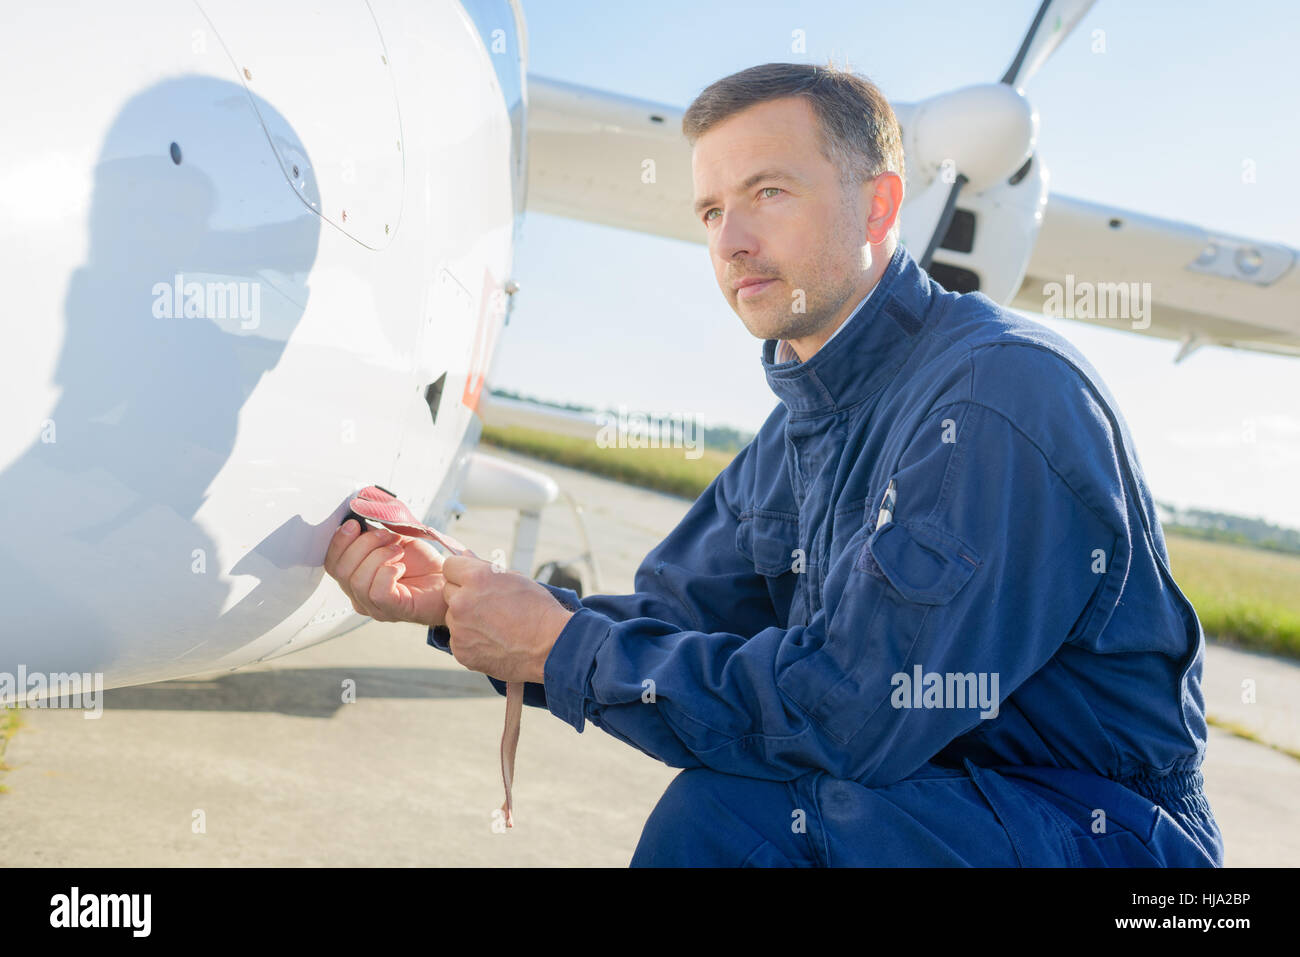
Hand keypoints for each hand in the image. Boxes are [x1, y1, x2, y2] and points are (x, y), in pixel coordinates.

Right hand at [323, 519, 449, 626]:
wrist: (448, 579)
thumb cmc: (423, 564)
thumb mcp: (394, 539)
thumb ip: (374, 530)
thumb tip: (359, 512)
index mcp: (356, 577)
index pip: (331, 563)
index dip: (339, 541)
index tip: (355, 523)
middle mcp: (360, 595)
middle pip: (340, 570)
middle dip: (364, 544)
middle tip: (387, 536)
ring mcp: (374, 606)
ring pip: (357, 580)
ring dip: (379, 556)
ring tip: (398, 550)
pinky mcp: (393, 610)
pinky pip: (377, 592)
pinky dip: (388, 572)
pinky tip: (401, 566)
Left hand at [441, 555, 574, 682]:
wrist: (551, 647)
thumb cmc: (538, 609)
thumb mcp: (515, 578)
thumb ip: (485, 568)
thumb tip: (465, 554)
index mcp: (476, 578)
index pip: (450, 566)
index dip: (462, 573)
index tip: (473, 581)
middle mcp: (462, 602)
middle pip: (448, 592)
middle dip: (463, 595)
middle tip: (488, 606)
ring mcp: (459, 629)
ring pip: (452, 617)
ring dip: (466, 619)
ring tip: (494, 627)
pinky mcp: (461, 651)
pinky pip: (458, 640)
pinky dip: (471, 641)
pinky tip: (493, 642)